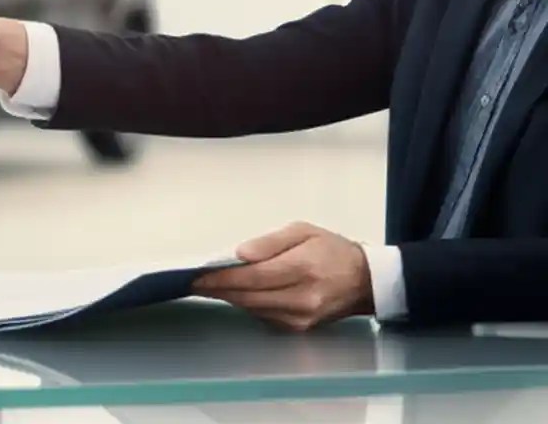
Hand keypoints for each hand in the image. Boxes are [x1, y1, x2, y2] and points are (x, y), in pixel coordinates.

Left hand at [191, 222, 373, 331]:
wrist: (365, 281)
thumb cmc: (332, 250)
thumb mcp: (303, 231)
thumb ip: (270, 242)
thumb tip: (240, 254)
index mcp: (302, 269)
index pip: (252, 276)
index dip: (221, 278)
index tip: (198, 275)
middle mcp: (301, 298)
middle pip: (247, 296)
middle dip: (218, 289)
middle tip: (194, 281)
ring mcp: (300, 317)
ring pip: (252, 308)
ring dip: (229, 297)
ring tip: (209, 285)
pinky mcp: (298, 327)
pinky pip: (262, 315)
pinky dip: (246, 304)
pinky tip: (236, 293)